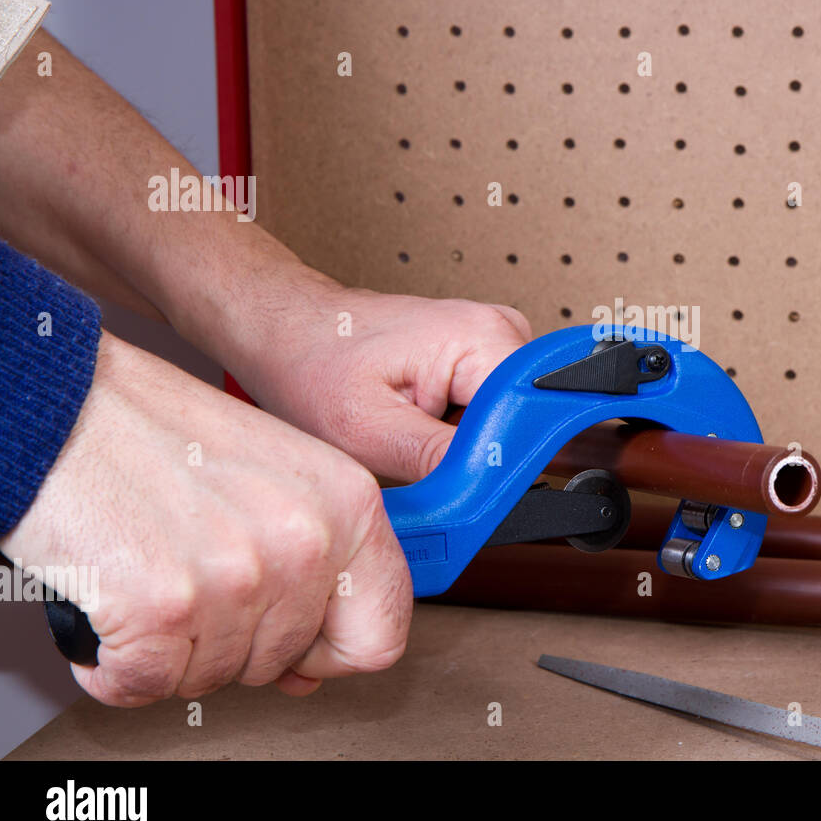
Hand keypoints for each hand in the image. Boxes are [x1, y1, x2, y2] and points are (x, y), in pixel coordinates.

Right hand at [0, 332, 411, 705]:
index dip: (331, 653)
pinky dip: (115, 666)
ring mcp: (240, 576)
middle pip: (285, 661)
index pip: (380, 634)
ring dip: (172, 649)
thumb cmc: (158, 429)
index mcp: (349, 504)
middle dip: (232, 640)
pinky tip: (111, 608)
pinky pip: (145, 685)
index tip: (300, 644)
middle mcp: (306, 540)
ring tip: (150, 574)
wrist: (63, 402)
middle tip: (192, 579)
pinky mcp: (165, 606)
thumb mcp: (275, 478)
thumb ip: (312, 567)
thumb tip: (312, 667)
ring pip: (214, 678)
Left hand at [225, 281, 530, 482]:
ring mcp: (493, 341)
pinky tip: (420, 425)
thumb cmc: (312, 364)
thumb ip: (440, 460)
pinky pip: (494, 413)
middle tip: (418, 462)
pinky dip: (460, 434)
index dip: (500, 466)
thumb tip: (494, 490)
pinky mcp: (481, 356)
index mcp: (482, 338)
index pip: (533, 421)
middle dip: (479, 460)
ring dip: (467, 448)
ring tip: (411, 436)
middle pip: (525, 426)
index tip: (459, 486)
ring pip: (510, 426)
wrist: (288, 333)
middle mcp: (499, 330)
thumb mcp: (367, 431)